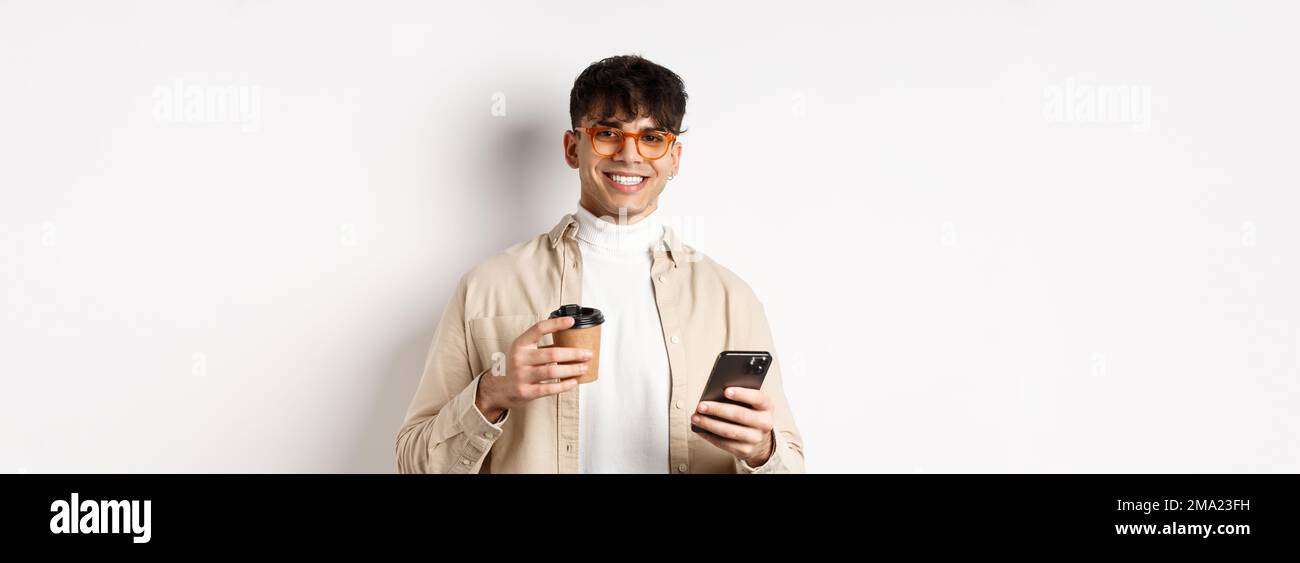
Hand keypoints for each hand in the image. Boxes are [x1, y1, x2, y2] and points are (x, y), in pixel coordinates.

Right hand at [475, 316, 591, 421]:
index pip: (539, 328)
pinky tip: (574, 382)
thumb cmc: (516, 366)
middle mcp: (519, 358)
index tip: (572, 321)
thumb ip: (541, 346)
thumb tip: (572, 342)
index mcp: (520, 344)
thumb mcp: (523, 351)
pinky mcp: (525, 391)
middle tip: (587, 354)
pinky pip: (549, 388)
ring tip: (584, 368)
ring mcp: (521, 375)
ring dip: (572, 369)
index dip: (556, 324)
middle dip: (573, 353)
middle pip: (552, 353)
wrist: (498, 388)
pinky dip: (564, 385)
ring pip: (552, 370)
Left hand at [692, 387, 774, 467]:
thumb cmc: (751, 414)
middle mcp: (764, 423)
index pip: (757, 398)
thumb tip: (715, 393)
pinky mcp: (745, 451)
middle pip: (739, 415)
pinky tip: (700, 429)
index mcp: (767, 407)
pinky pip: (724, 444)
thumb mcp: (752, 403)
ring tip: (695, 417)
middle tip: (701, 405)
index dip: (742, 394)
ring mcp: (755, 439)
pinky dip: (709, 436)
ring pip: (729, 431)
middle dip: (717, 410)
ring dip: (709, 424)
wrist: (760, 440)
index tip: (725, 390)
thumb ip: (740, 396)